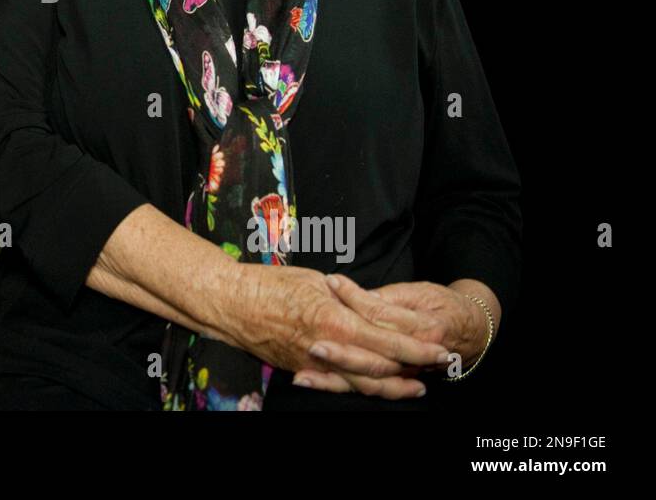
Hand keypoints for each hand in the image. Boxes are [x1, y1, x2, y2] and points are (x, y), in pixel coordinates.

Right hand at [230, 265, 450, 399]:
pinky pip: (339, 385)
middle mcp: (327, 349)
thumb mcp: (318, 281)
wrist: (230, 304)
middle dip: (414, 367)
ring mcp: (314, 365)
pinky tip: (377, 387)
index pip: (386, 339)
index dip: (416, 345)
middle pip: (381, 368)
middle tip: (440, 364)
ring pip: (362, 385)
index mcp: (334, 321)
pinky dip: (363, 388)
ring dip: (393, 386)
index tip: (439, 344)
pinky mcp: (302, 371)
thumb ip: (352, 299)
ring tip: (417, 385)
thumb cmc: (271, 285)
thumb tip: (381, 310)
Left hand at [293, 277, 487, 393]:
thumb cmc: (442, 305)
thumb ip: (386, 298)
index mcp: (424, 327)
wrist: (470, 330)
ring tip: (301, 374)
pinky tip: (311, 381)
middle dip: (341, 352)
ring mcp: (406, 372)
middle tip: (311, 342)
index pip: (381, 315)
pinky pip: (365, 387)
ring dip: (333, 379)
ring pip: (366, 380)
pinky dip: (338, 386)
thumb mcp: (419, 292)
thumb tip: (353, 296)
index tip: (330, 281)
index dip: (354, 297)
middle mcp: (416, 356)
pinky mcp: (395, 379)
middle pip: (372, 357)